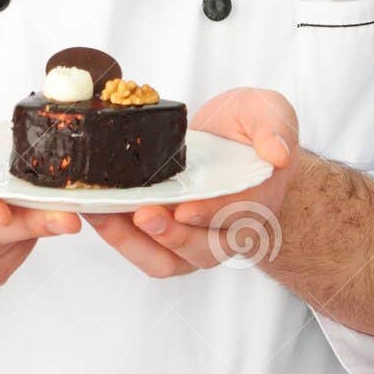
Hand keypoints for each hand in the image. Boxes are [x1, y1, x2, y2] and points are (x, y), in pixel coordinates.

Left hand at [83, 86, 298, 278]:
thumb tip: (277, 151)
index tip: (184, 208)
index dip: (211, 214)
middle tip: (140, 213)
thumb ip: (274, 127)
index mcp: (259, 199)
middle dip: (170, 235)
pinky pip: (146, 251)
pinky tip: (97, 213)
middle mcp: (230, 230)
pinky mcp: (170, 237)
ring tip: (103, 215)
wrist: (234, 142)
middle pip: (202, 249)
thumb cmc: (252, 128)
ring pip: (169, 261)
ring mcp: (198, 239)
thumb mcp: (268, 112)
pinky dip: (121, 238)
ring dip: (134, 243)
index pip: (239, 215)